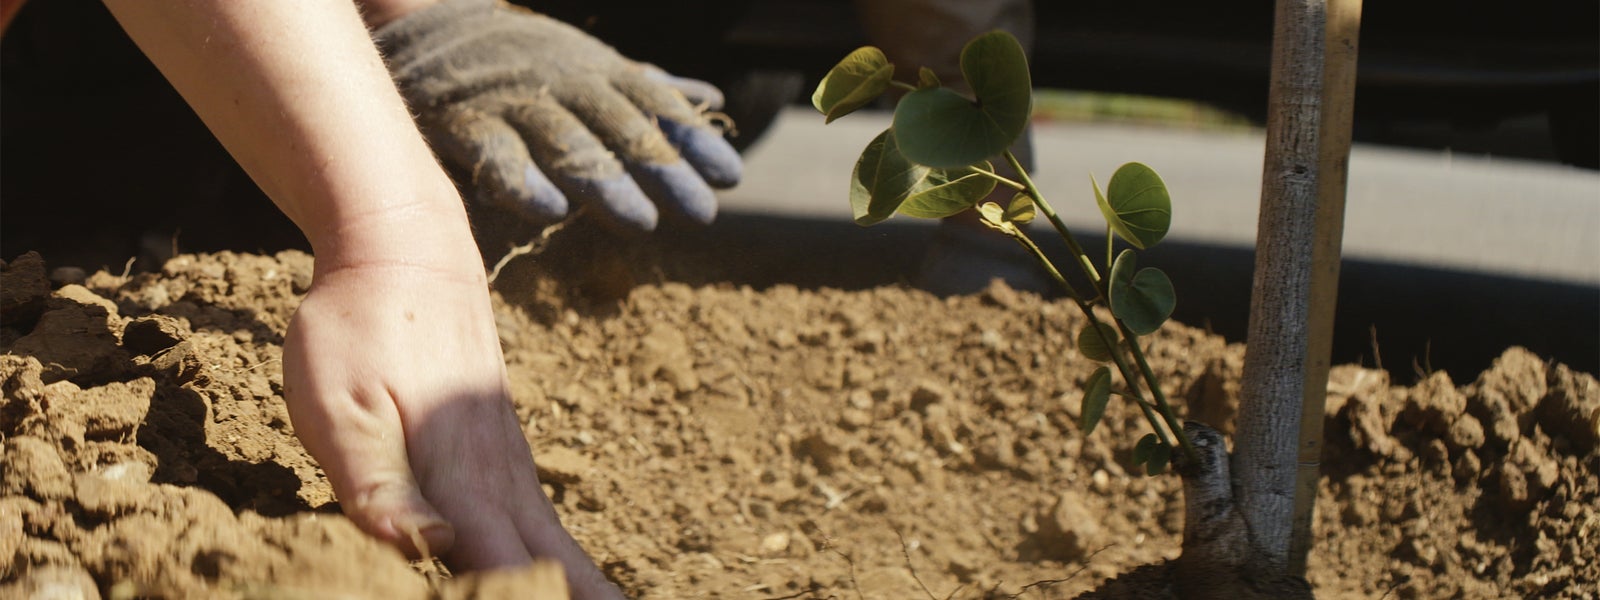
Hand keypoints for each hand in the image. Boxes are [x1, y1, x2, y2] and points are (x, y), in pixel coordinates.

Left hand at [282, 259, 622, 598]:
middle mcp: (499, 479)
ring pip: (557, 543)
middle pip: (555, 566)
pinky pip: (543, 520)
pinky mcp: (503, 452)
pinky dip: (568, 558)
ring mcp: (508, 464)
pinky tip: (574, 576)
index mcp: (461, 480)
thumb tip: (426, 546)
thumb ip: (377, 484)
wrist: (410, 252)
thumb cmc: (362, 328)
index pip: (505, 574)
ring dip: (586, 586)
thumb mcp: (338, 408)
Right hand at [375, 0, 741, 234]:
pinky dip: (520, 179)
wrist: (421, 29)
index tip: (730, 177)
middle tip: (702, 213)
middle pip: (617, 126)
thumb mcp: (589, 67)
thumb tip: (714, 100)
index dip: (690, 138)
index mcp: (594, 71)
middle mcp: (558, 82)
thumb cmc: (521, 62)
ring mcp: (509, 100)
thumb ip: (649, 87)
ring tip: (643, 223)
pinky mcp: (459, 121)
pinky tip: (551, 211)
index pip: (653, 103)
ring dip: (604, 181)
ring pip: (563, 140)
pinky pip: (493, 151)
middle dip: (662, 169)